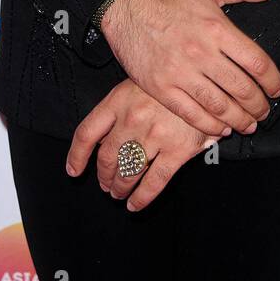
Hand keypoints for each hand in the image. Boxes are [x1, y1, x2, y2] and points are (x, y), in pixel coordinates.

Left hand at [66, 77, 226, 211]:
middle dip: (104, 176)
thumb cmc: (170, 76)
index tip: (74, 171)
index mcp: (118, 100)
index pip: (86, 134)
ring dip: (120, 188)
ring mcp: (154, 135)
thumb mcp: (139, 81)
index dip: (77, 156)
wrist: (205, 76)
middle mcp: (132, 119)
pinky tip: (135, 204)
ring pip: (128, 172)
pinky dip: (142, 197)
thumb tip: (102, 137)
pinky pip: (154, 182)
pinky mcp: (177, 150)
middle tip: (106, 185)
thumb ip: (120, 107)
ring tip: (119, 194)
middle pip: (107, 157)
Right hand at [100, 0, 279, 135]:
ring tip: (248, 124)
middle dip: (259, 105)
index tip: (277, 89)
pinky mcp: (161, 88)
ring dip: (239, 120)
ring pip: (219, 106)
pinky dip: (209, 126)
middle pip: (241, 89)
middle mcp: (201, 53)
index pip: (256, 62)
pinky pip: (191, 114)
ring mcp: (180, 73)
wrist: (125, 5)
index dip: (272, 81)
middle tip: (265, 111)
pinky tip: (220, 128)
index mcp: (216, 28)